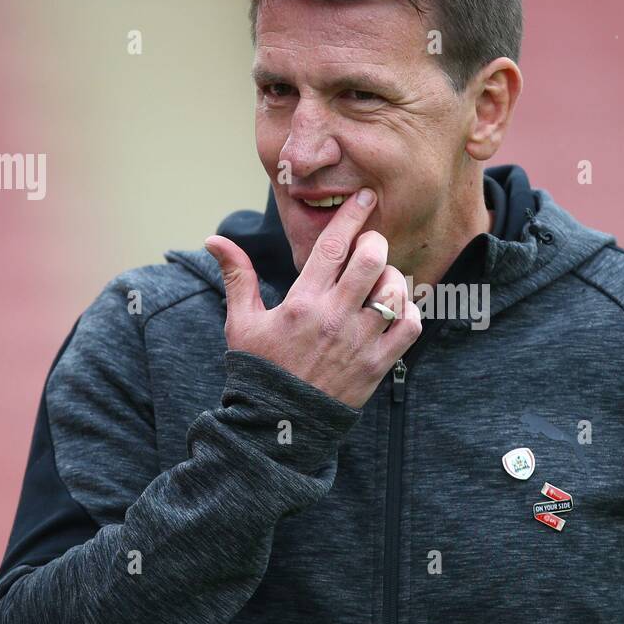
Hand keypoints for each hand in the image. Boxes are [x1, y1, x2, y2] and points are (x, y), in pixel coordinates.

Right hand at [204, 189, 421, 408]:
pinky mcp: (378, 365)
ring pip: (394, 290)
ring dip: (392, 278)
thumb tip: (214, 239)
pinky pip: (409, 326)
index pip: (333, 246)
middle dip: (374, 243)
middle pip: (371, 260)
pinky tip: (394, 310)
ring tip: (380, 282)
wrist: (279, 426)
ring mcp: (359, 342)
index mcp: (302, 302)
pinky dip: (409, 311)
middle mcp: (334, 318)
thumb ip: (237, 276)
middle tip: (370, 247)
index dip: (352, 216)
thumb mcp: (242, 322)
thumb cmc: (260, 369)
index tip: (366, 197)